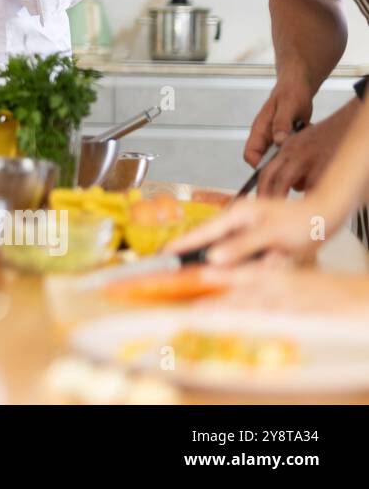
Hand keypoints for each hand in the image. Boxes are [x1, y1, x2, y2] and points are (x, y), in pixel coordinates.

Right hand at [166, 193, 340, 266]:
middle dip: (217, 263)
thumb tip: (214, 258)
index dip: (181, 245)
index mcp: (235, 215)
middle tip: (200, 273)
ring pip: (233, 258)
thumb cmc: (301, 220)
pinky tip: (277, 260)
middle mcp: (236, 224)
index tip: (163, 255)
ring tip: (268, 260)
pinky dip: (259, 265)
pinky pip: (248, 261)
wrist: (325, 217)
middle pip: (213, 247)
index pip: (201, 232)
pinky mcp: (255, 245)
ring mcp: (245, 235)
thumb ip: (242, 246)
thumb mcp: (271, 234)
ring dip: (248, 266)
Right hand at [244, 79, 312, 167]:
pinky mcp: (288, 140)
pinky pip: (292, 150)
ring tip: (305, 139)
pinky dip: (302, 148)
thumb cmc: (290, 93)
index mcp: (259, 130)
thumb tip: (278, 142)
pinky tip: (309, 135)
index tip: (278, 167)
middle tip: (299, 156)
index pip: (250, 155)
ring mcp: (276, 140)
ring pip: (281, 157)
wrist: (298, 87)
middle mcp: (265, 138)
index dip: (259, 165)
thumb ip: (281, 123)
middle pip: (266, 161)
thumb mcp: (287, 106)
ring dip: (294, 153)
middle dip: (282, 162)